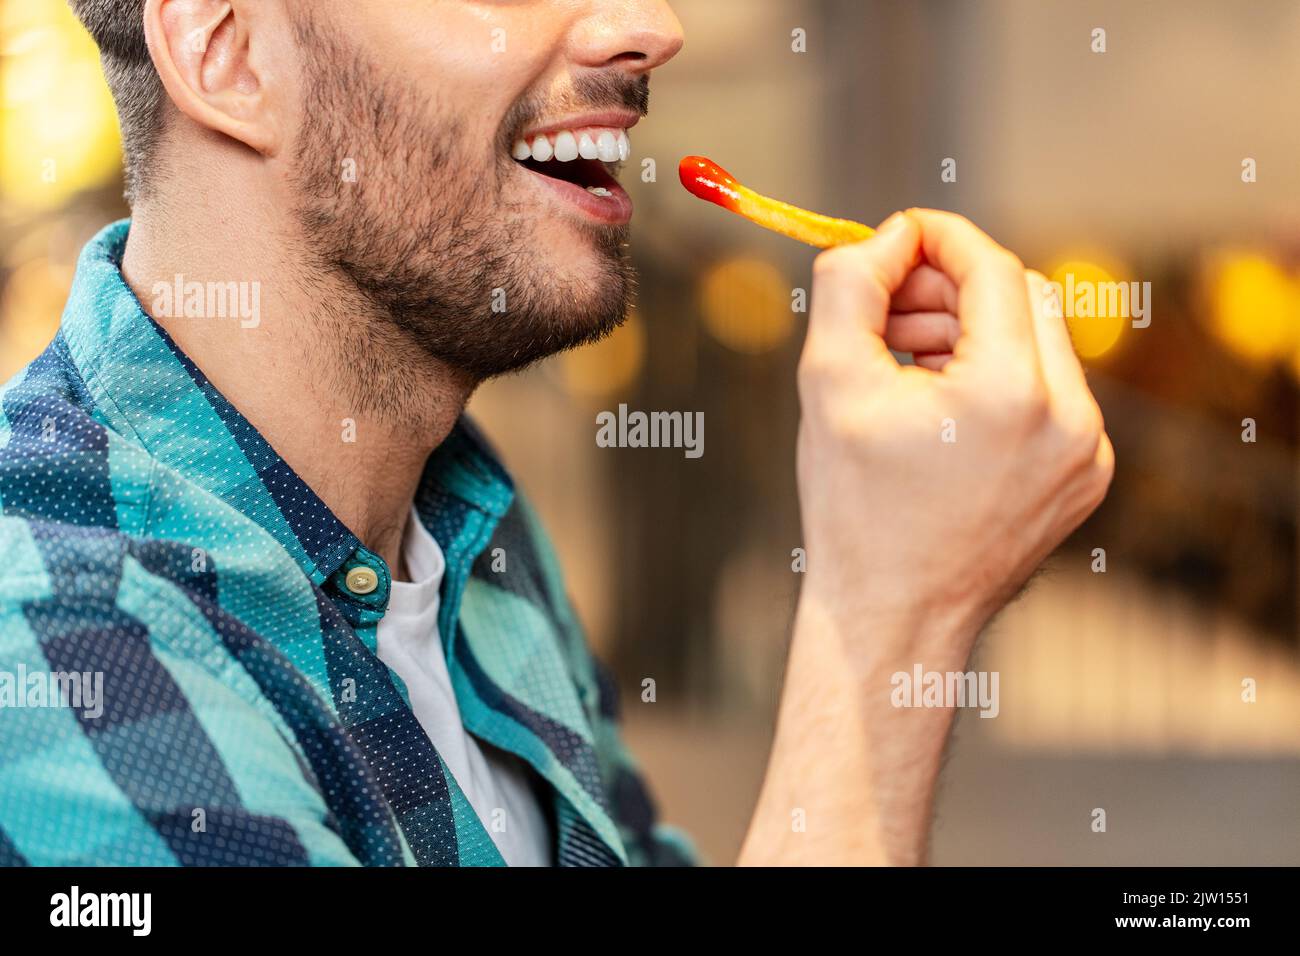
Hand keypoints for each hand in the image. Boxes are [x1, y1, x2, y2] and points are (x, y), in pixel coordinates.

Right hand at [739, 209, 1112, 865]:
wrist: (894, 617)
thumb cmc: (853, 508)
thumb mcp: (828, 384)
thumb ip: (849, 285)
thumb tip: (881, 236)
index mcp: (1012, 394)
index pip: (990, 268)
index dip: (937, 238)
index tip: (894, 236)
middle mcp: (1070, 419)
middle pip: (1023, 296)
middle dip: (953, 286)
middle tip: (890, 308)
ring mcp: (1088, 453)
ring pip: (1039, 342)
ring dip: (974, 331)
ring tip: (906, 362)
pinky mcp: (1086, 477)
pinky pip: (1050, 393)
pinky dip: (999, 379)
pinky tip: (941, 410)